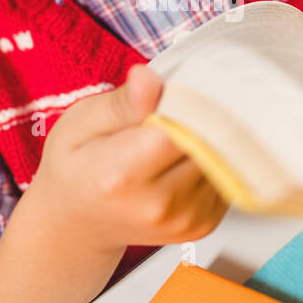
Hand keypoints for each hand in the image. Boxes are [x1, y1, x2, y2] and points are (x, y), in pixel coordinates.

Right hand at [28, 63, 228, 250]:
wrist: (78, 223)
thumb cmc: (76, 169)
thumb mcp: (80, 123)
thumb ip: (121, 104)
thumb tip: (149, 79)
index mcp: (123, 175)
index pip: (183, 123)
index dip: (186, 98)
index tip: (173, 88)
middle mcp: (159, 204)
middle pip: (210, 140)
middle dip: (200, 114)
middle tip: (173, 106)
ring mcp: (185, 219)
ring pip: (225, 155)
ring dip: (208, 136)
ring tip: (171, 135)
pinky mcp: (204, 224)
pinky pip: (226, 173)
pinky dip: (211, 157)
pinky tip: (180, 157)